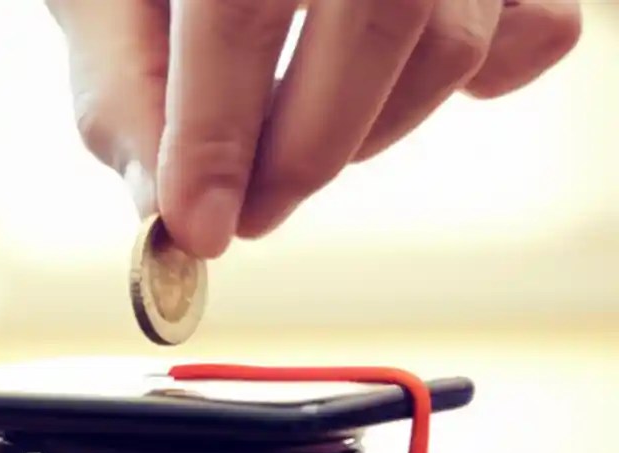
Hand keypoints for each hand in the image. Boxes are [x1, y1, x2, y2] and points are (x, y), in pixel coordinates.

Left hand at [49, 0, 581, 256]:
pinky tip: (385, 103)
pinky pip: (531, 30)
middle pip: (374, 20)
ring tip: (290, 152)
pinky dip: (468, 88)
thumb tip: (162, 206)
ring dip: (366, 130)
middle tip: (250, 216)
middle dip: (302, 150)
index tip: (198, 229)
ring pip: (448, 39)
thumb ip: (121, 84)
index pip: (241, 8)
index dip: (217, 132)